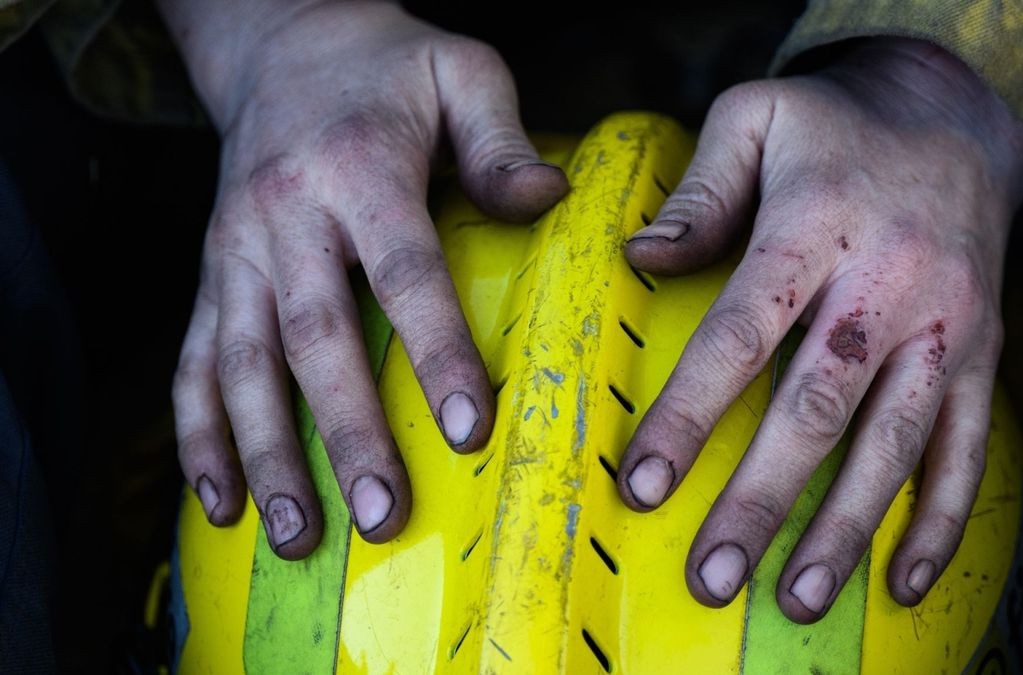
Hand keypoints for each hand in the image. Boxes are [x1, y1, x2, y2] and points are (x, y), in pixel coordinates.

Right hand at [163, 0, 566, 557]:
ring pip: (242, 364)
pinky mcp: (212, 275)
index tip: (467, 427)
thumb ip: (501, 138)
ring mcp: (236, 250)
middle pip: (315, 337)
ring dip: (266, 456)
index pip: (402, 271)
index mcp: (356, 168)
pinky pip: (194, 362)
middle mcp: (284, 216)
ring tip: (297, 536)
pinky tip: (219, 500)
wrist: (281, 43)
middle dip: (347, 432)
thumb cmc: (388, 68)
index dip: (435, 350)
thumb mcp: (461, 70)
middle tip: (384, 513)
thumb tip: (548, 202)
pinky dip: (199, 435)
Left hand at [616, 39, 1022, 619]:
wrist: (960, 119)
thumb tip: (640, 258)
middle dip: (762, 499)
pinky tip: (902, 581)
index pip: (743, 331)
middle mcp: (889, 284)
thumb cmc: (836, 128)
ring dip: (846, 528)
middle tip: (711, 575)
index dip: (692, 413)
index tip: (643, 483)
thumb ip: (699, 191)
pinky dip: (941, 521)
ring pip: (895, 443)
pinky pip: (967, 448)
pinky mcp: (982, 356)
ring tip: (797, 598)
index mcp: (818, 227)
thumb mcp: (755, 117)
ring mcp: (945, 328)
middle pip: (819, 406)